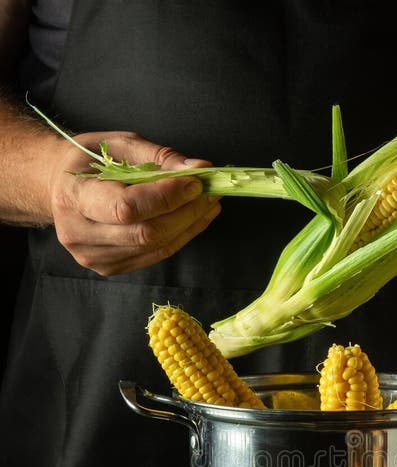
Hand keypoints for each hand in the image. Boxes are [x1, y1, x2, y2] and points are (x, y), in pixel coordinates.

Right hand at [47, 131, 220, 274]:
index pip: (126, 207)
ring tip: (208, 204)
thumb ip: (160, 157)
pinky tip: (193, 219)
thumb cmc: (90, 161)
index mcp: (74, 195)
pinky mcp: (110, 267)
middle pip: (145, 233)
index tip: (195, 182)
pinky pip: (154, 256)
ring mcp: (93, 256)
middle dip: (186, 212)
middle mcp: (79, 232)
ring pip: (155, 248)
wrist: (61, 186)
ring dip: (189, 226)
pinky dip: (179, 237)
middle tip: (210, 193)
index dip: (166, 198)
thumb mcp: (119, 144)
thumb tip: (199, 170)